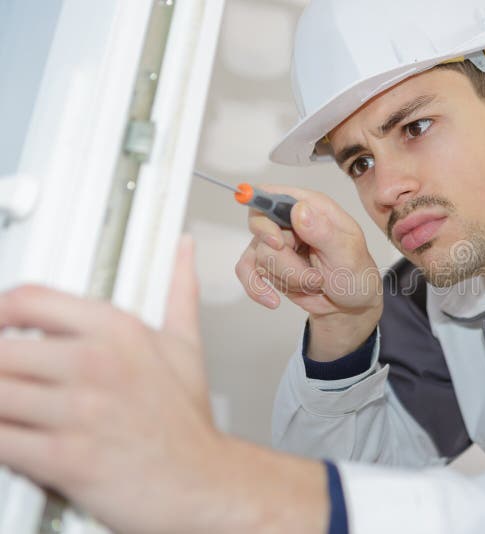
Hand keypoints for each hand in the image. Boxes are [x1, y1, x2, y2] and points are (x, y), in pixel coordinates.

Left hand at [0, 236, 327, 533]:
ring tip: (12, 409)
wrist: (204, 484)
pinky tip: (13, 437)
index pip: (29, 299)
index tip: (0, 327)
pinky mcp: (65, 457)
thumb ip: (179, 292)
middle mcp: (97, 363)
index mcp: (119, 331)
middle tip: (9, 379)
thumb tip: (183, 251)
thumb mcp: (187, 347)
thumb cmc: (188, 424)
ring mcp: (81, 409)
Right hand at [236, 186, 382, 360]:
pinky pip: (246, 271)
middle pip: (261, 229)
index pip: (272, 194)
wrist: (351, 302)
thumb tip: (299, 209)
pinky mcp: (269, 264)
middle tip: (313, 275)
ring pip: (259, 256)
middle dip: (284, 259)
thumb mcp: (347, 253)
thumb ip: (323, 231)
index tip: (278, 242)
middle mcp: (290, 221)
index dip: (266, 213)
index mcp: (312, 207)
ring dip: (287, 277)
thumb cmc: (355, 272)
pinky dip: (257, 288)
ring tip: (316, 283)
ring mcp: (277, 243)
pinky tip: (273, 300)